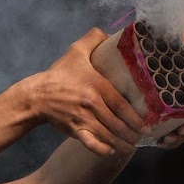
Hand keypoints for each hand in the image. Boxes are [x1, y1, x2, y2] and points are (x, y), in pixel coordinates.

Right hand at [27, 29, 146, 156]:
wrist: (37, 94)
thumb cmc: (59, 74)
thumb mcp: (76, 51)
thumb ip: (93, 38)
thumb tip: (109, 32)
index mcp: (96, 85)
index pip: (122, 105)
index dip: (136, 117)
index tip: (146, 124)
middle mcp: (91, 104)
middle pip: (118, 123)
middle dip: (132, 133)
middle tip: (141, 137)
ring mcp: (82, 118)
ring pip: (108, 135)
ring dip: (122, 143)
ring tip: (131, 145)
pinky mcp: (73, 129)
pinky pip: (90, 143)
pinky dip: (101, 149)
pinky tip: (110, 150)